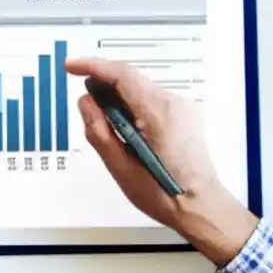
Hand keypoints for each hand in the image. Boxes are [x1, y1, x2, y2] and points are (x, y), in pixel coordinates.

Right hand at [66, 58, 259, 265]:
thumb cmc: (165, 193)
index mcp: (158, 112)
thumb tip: (86, 102)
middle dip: (104, 86)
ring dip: (119, 100)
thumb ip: (99, 130)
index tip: (72, 66)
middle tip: (86, 104)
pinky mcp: (183, 115)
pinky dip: (134, 107)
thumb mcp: (120, 166)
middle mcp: (173, 103)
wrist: (200, 205)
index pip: (121, 74)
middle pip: (131, 80)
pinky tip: (127, 130)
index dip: (92, 66)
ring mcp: (182, 107)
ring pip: (140, 90)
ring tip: (107, 126)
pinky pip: (152, 100)